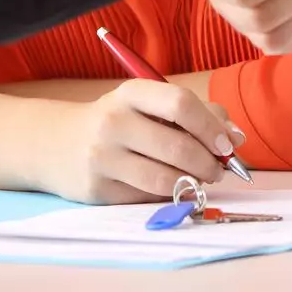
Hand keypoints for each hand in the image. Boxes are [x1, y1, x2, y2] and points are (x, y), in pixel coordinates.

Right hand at [38, 79, 245, 204]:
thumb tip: (236, 138)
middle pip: (178, 147)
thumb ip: (195, 113)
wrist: (54, 144)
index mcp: (130, 93)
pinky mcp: (98, 190)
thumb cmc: (117, 123)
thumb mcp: (147, 105)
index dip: (212, 126)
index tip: (228, 144)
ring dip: (192, 184)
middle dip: (209, 163)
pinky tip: (169, 188)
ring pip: (165, 180)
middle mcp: (113, 122)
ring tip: (198, 180)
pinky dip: (167, 196)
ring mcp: (102, 158)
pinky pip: (147, 199)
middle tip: (219, 170)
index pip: (180, 104)